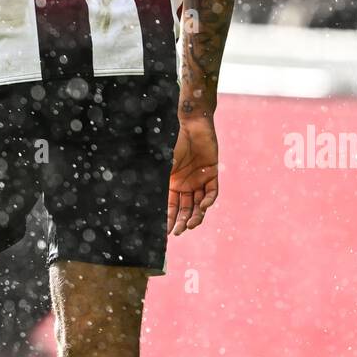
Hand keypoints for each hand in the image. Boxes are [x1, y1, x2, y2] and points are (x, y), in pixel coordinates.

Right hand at [167, 113, 217, 236]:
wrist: (192, 125)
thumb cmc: (175, 142)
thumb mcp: (165, 164)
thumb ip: (161, 179)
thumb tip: (144, 198)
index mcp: (173, 183)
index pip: (172, 206)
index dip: (170, 219)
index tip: (167, 231)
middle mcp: (186, 184)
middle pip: (186, 208)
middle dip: (183, 221)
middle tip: (180, 232)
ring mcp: (200, 180)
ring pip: (199, 204)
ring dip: (196, 215)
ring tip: (192, 224)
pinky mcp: (212, 173)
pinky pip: (212, 192)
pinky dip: (208, 201)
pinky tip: (203, 206)